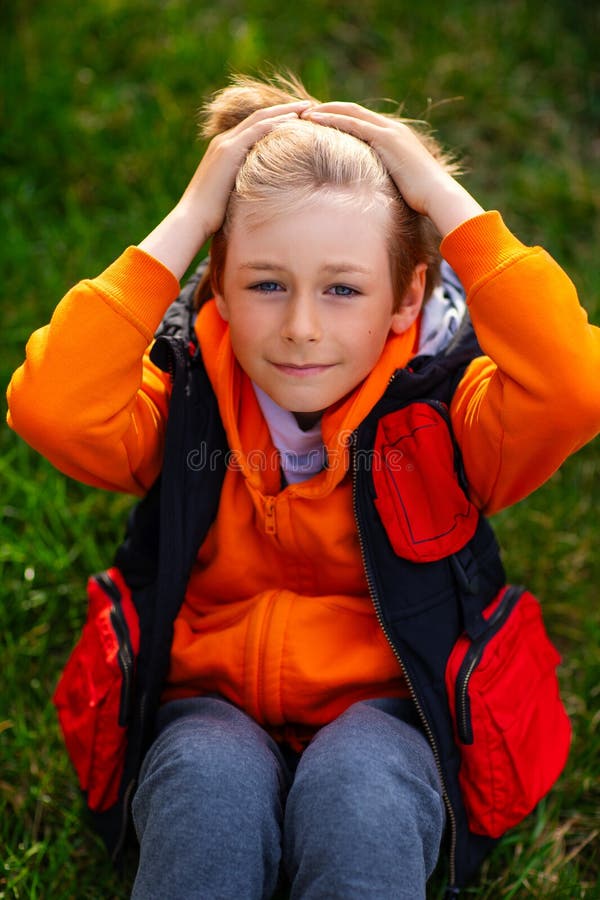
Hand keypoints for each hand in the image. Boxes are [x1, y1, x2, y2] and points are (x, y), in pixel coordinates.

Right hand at [139, 101, 310, 278]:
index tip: (300, 119)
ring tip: (308, 108)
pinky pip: (256, 130)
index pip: (256, 127)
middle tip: (310, 105)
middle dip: (286, 109)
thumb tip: (262, 196)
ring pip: (261, 118)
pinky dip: (276, 123)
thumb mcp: (233, 195)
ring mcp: (226, 144)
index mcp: (225, 149)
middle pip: (260, 117)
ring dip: (286, 111)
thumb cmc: (212, 216)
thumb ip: (246, 186)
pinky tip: (295, 121)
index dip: (278, 120)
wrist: (193, 219)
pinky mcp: (228, 151)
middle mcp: (225, 141)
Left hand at [301, 102, 483, 236]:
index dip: (340, 119)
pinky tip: (313, 120)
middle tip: (305, 112)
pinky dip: (331, 119)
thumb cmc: (422, 198)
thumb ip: (385, 181)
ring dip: (325, 111)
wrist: (437, 196)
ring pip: (350, 112)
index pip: (362, 121)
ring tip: (302, 113)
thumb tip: (373, 194)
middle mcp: (392, 129)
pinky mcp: (385, 138)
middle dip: (329, 110)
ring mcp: (389, 131)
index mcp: (396, 137)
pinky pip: (352, 123)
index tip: (319, 122)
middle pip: (353, 111)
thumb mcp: (399, 186)